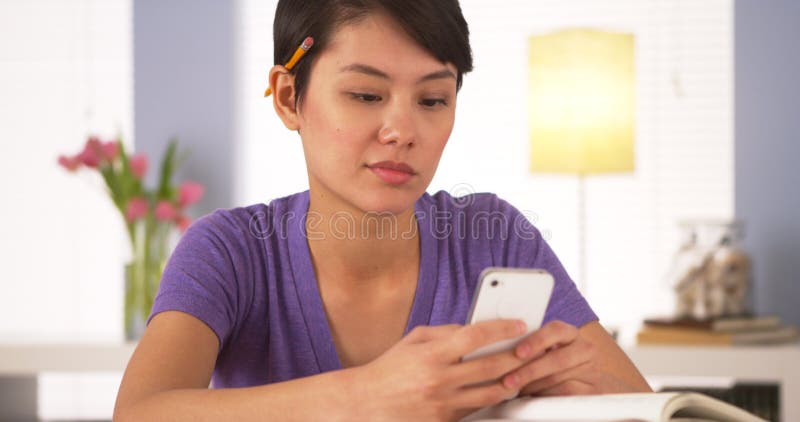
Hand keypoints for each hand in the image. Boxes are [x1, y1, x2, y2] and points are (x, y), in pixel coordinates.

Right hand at [351, 319, 528, 421]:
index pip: (475, 337)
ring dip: (511, 381)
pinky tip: (499, 389)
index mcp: (431, 355)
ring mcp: (443, 404)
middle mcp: (439, 380)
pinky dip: (490, 398)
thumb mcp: (414, 340)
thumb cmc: (390, 369)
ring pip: (491, 393)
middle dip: (517, 355)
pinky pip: (476, 409)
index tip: (519, 324)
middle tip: (532, 348)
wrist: (366, 403)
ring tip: (521, 371)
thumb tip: (474, 329)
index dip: (501, 329)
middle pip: (491, 367)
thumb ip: (446, 332)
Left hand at [499, 320, 638, 395]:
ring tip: (516, 389)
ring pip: (559, 379)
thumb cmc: (556, 363)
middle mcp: (585, 348)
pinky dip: (546, 395)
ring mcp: (591, 370)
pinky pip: (566, 394)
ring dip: (533, 386)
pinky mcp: (593, 391)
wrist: (587, 382)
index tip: (518, 352)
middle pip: (557, 359)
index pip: (556, 329)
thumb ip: (531, 347)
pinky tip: (532, 396)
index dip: (536, 340)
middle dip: (529, 370)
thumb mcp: (547, 349)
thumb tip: (501, 350)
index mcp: (571, 333)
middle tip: (509, 380)